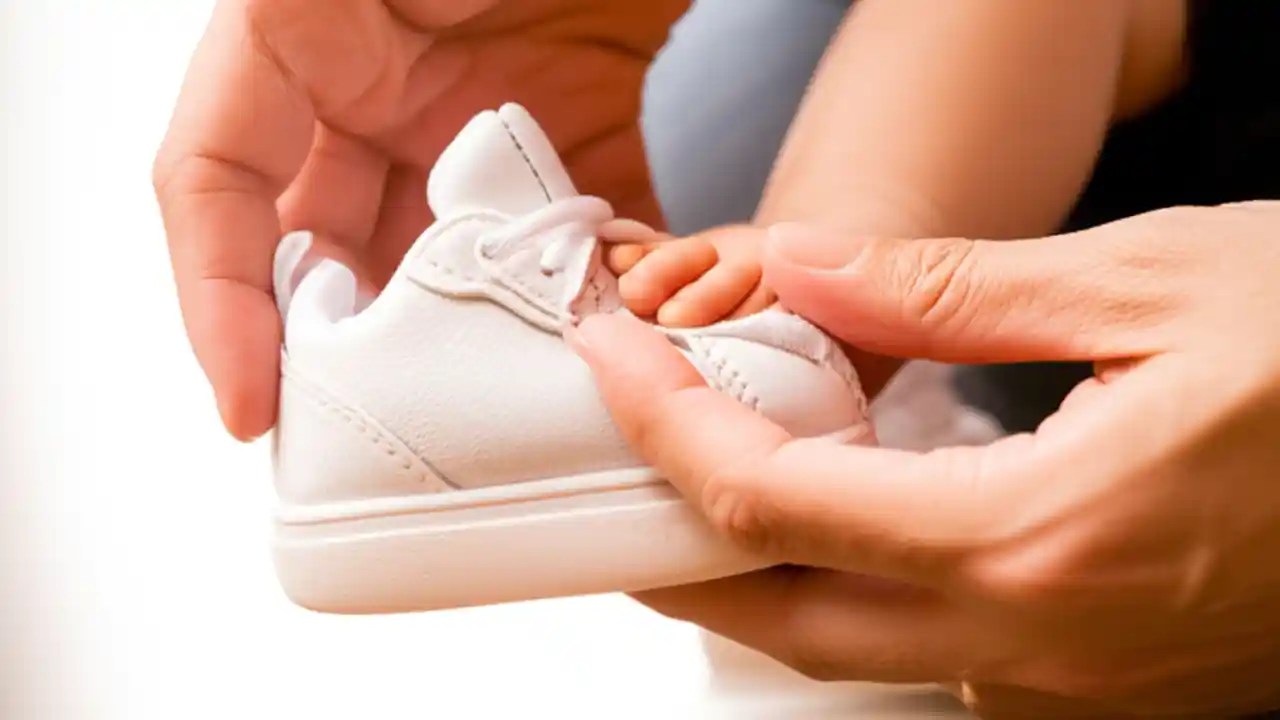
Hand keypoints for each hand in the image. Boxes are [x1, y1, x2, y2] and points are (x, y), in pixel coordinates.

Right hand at [154, 0, 687, 438]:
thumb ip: (316, 28)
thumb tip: (272, 170)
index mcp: (305, 34)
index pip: (214, 180)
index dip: (215, 298)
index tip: (249, 402)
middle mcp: (380, 87)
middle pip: (341, 249)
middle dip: (367, 352)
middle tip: (400, 442)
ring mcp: (482, 115)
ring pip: (463, 261)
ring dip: (495, 334)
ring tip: (532, 396)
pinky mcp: (577, 124)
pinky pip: (574, 225)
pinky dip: (597, 284)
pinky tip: (631, 322)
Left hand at [571, 203, 1279, 717]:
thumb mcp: (1155, 284)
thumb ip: (949, 291)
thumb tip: (807, 270)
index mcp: (1040, 539)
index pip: (770, 501)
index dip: (660, 425)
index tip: (609, 360)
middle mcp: (1046, 645)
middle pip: (785, 617)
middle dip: (680, 537)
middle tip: (629, 442)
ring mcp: (1083, 687)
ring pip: (861, 650)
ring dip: (771, 567)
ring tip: (725, 465)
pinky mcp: (1117, 687)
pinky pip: (949, 653)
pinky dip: (870, 587)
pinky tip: (866, 513)